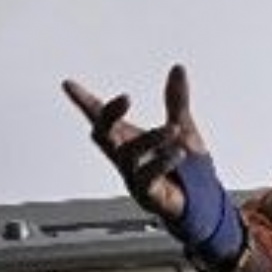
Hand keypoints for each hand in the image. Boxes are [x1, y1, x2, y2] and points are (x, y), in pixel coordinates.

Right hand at [62, 65, 206, 224]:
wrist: (202, 203)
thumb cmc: (186, 170)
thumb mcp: (182, 127)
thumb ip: (177, 100)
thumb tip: (178, 69)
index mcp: (129, 140)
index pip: (101, 118)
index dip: (84, 102)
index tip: (69, 85)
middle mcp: (126, 157)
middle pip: (102, 134)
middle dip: (108, 115)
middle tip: (124, 98)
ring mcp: (133, 177)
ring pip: (127, 155)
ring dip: (151, 139)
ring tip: (173, 130)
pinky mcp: (147, 195)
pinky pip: (147, 177)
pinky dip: (161, 162)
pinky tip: (177, 153)